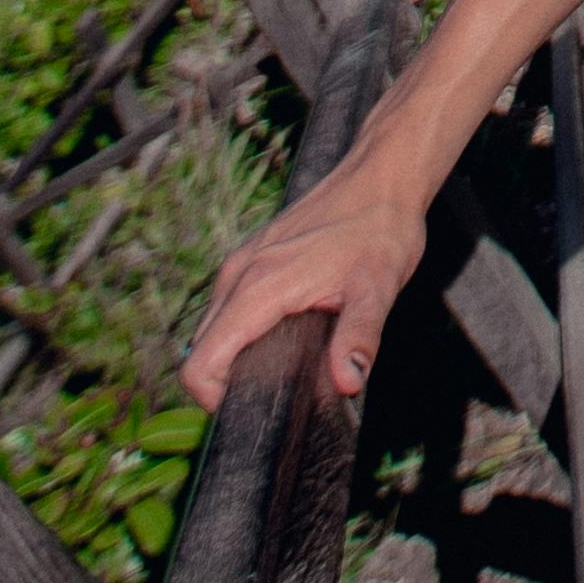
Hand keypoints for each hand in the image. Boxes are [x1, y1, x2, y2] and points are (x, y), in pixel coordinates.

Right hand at [181, 160, 429, 411]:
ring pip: (214, 328)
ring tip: (285, 370)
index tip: (258, 409)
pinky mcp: (254, 255)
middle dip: (227, 384)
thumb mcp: (379, 288)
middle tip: (279, 396)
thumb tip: (347, 382)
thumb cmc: (382, 229)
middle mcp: (239, 274)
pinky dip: (243, 332)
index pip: (200, 363)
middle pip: (202, 352)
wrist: (383, 173)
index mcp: (259, 287)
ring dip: (235, 357)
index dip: (215, 400)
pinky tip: (286, 337)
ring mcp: (243, 261)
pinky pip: (230, 306)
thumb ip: (360, 336)